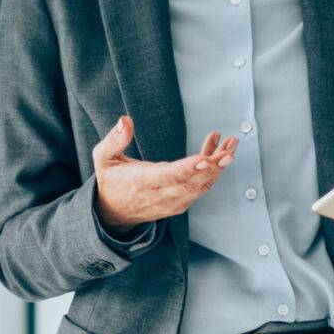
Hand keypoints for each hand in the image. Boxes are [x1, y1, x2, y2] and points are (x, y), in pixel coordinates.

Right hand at [93, 116, 239, 234]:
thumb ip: (114, 140)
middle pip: (192, 183)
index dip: (189, 168)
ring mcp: (173, 202)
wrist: (114, 213)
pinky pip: (200, 187)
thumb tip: (125, 120)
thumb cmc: (111, 182)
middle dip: (213, 166)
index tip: (206, 159)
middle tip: (230, 149)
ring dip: (218, 166)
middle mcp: (161, 196)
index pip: (169, 176)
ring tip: (230, 145)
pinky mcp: (180, 203)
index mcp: (142, 182)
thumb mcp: (103, 159)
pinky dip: (211, 170)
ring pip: (201, 186)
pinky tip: (218, 151)